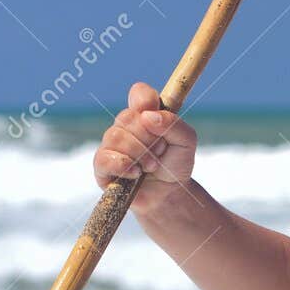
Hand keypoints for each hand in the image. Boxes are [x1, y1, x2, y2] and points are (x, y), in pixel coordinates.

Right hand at [93, 80, 196, 200]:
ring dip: (139, 153)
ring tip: (151, 167)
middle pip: (128, 117)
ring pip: (116, 136)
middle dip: (149, 138)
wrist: (169, 195)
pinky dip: (123, 165)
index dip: (146, 101)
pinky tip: (135, 174)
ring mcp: (111, 145)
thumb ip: (174, 124)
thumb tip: (148, 116)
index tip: (155, 117)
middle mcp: (125, 126)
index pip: (139, 93)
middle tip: (160, 153)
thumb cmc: (175, 166)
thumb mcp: (187, 143)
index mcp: (145, 115)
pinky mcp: (102, 166)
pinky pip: (104, 158)